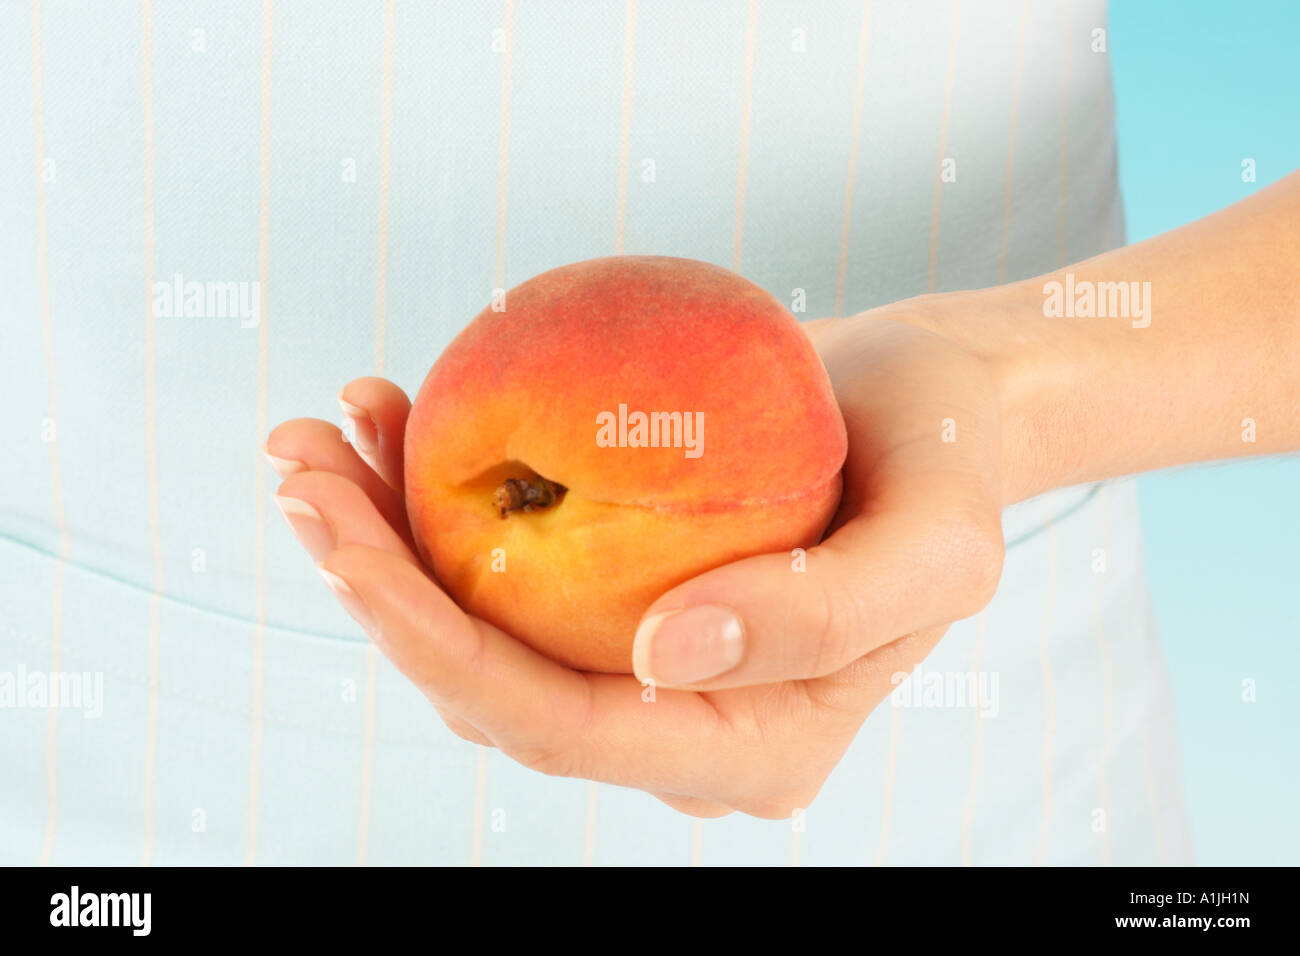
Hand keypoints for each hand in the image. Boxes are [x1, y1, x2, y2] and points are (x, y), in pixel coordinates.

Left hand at [266, 301, 1009, 817]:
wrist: (936, 405)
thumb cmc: (950, 464)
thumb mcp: (938, 543)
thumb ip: (825, 617)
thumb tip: (661, 657)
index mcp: (749, 748)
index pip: (567, 729)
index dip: (443, 654)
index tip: (349, 555)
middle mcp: (676, 723)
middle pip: (493, 685)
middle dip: (377, 593)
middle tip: (298, 471)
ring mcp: (638, 661)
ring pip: (479, 626)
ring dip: (381, 537)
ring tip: (318, 436)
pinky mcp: (613, 591)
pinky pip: (505, 563)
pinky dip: (434, 493)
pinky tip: (391, 413)